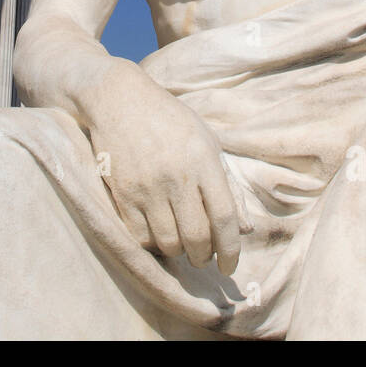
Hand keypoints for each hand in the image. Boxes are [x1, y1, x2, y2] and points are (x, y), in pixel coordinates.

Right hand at [84, 66, 244, 274]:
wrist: (119, 99)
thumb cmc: (170, 120)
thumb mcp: (208, 142)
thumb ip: (229, 185)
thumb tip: (246, 229)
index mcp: (204, 161)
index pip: (225, 218)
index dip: (231, 250)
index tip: (229, 267)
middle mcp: (177, 175)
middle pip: (197, 237)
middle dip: (203, 256)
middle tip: (203, 256)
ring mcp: (147, 185)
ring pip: (168, 242)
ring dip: (178, 252)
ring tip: (180, 244)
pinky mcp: (123, 192)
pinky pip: (140, 236)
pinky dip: (152, 244)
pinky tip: (157, 234)